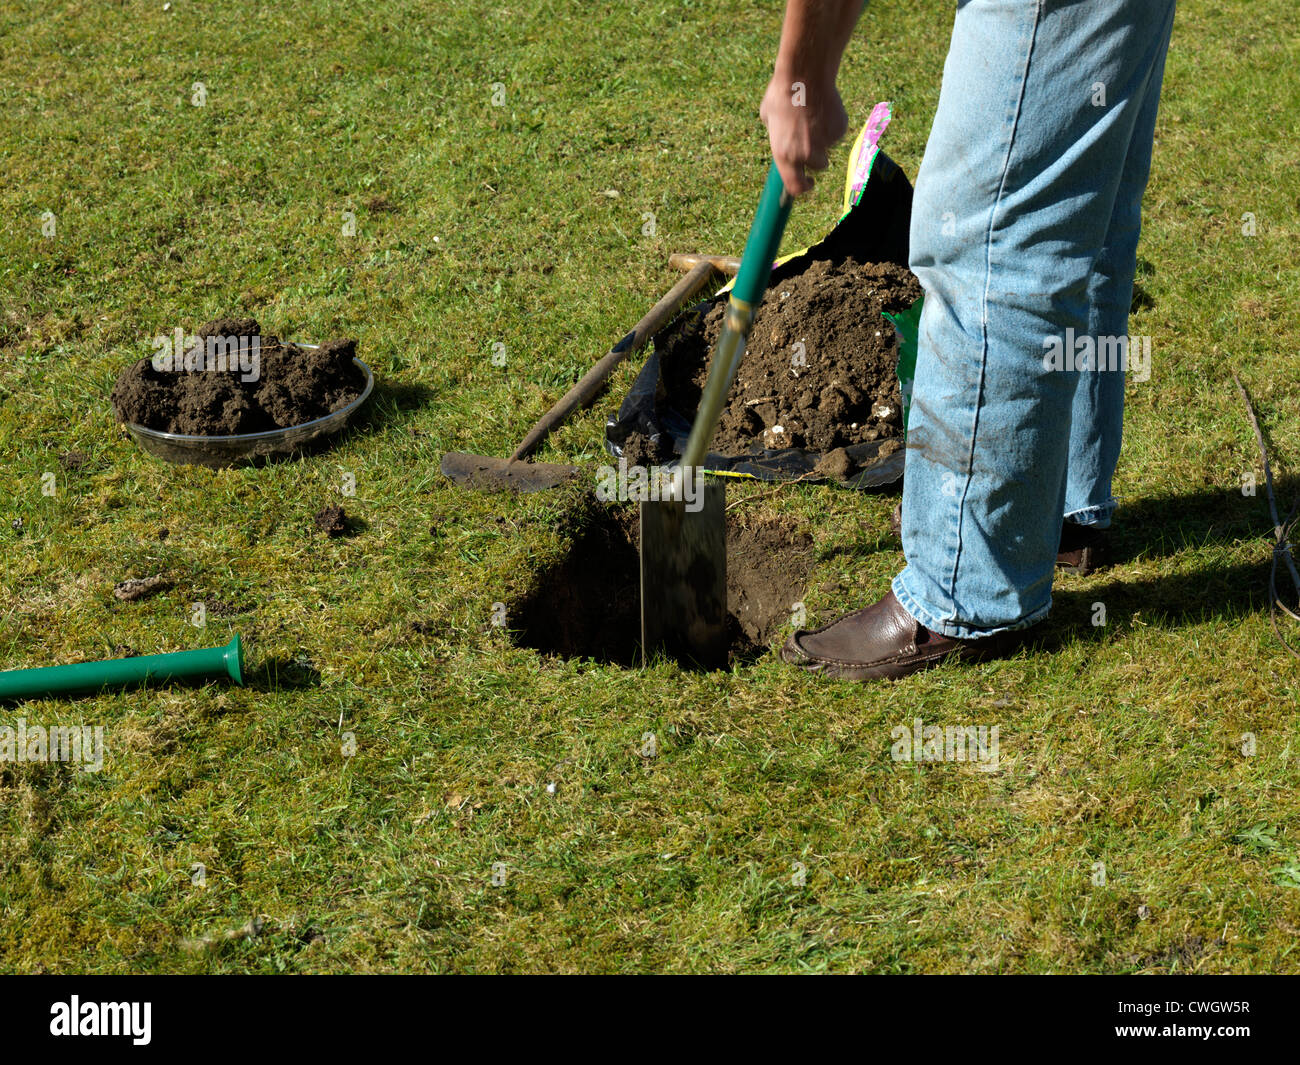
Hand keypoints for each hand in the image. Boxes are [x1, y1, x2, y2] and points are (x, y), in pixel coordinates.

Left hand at [760, 73, 848, 195]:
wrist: (804, 73)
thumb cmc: (782, 93)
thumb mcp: (768, 119)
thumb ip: (777, 136)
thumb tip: (781, 143)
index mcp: (783, 154)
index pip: (795, 187)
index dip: (802, 188)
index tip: (807, 184)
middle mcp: (805, 154)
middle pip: (818, 167)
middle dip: (816, 155)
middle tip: (811, 136)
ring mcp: (824, 143)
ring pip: (829, 148)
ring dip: (824, 139)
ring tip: (814, 116)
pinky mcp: (839, 130)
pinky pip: (837, 133)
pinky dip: (832, 124)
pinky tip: (824, 108)